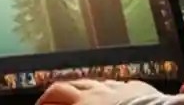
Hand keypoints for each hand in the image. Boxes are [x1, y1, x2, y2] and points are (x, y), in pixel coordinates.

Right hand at [38, 79, 160, 104]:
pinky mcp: (138, 88)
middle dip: (55, 94)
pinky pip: (121, 85)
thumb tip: (68, 103)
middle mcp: (96, 93)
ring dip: (82, 89)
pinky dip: (111, 91)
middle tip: (50, 102)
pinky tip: (114, 95)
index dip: (45, 101)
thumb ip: (73, 104)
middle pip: (68, 86)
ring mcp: (118, 88)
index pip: (55, 95)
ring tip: (79, 97)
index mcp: (81, 104)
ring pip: (94, 82)